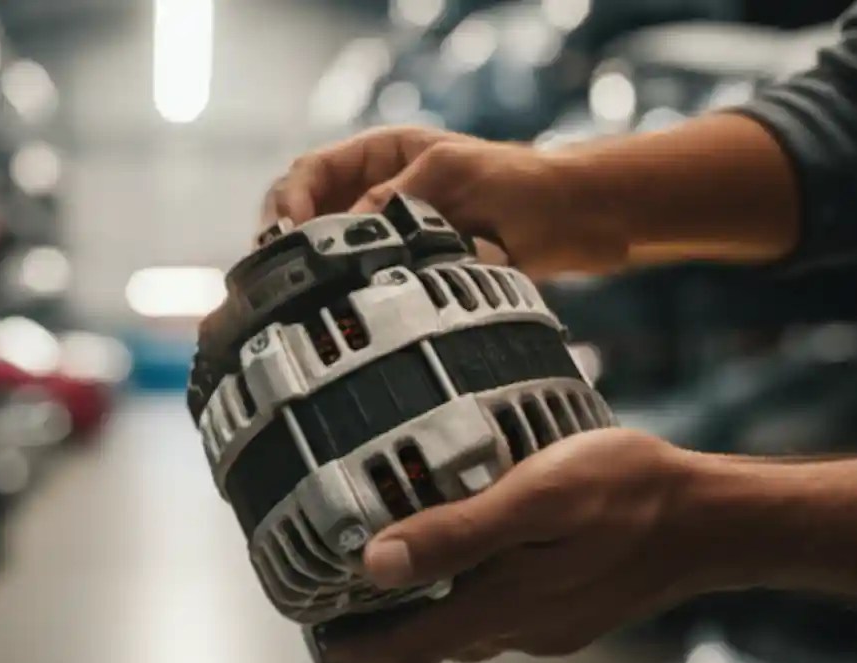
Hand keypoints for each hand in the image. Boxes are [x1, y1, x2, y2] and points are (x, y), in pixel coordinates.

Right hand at [261, 126, 629, 275]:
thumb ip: (397, 198)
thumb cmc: (523, 183)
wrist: (575, 222)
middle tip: (281, 271)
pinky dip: (351, 295)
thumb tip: (347, 232)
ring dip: (316, 272)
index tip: (287, 233)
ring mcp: (392, 236)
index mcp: (382, 156)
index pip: (311, 171)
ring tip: (303, 295)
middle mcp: (378, 195)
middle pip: (309, 216)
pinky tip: (343, 311)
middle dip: (288, 241)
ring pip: (333, 257)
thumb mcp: (453, 175)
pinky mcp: (411, 273)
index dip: (289, 201)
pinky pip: (367, 285)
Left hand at [321, 429, 706, 662]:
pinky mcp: (574, 608)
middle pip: (435, 642)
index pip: (411, 644)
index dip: (360, 647)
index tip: (321, 640)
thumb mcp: (538, 498)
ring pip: (471, 630)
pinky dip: (471, 600)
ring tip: (397, 584)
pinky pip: (506, 613)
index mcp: (504, 603)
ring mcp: (552, 622)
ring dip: (429, 616)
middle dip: (387, 634)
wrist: (711, 518)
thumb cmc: (630, 494)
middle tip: (346, 611)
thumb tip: (378, 560)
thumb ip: (458, 532)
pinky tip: (473, 566)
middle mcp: (523, 625)